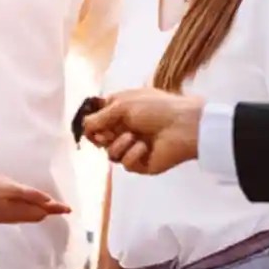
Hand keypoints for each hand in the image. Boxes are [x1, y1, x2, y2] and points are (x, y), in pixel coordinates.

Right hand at [0, 173, 70, 223]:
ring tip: (44, 204)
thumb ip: (29, 194)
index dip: (56, 208)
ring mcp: (1, 215)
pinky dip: (25, 208)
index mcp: (17, 210)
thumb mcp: (8, 187)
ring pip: (25, 214)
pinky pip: (15, 212)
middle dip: (48, 210)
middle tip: (59, 205)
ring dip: (36, 209)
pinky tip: (21, 202)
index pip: (42, 210)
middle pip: (35, 214)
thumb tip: (48, 201)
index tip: (69, 208)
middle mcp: (11, 216)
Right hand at [81, 88, 203, 174]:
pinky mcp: (141, 163)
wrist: (184, 126)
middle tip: (109, 133)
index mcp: (120, 111)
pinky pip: (125, 164)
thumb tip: (83, 128)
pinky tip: (144, 147)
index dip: (92, 124)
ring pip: (110, 154)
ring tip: (134, 137)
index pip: (96, 120)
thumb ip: (98, 117)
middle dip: (102, 136)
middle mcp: (124, 129)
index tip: (92, 125)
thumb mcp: (122, 105)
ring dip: (119, 145)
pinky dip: (132, 155)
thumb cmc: (156, 108)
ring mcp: (133, 147)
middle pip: (99, 139)